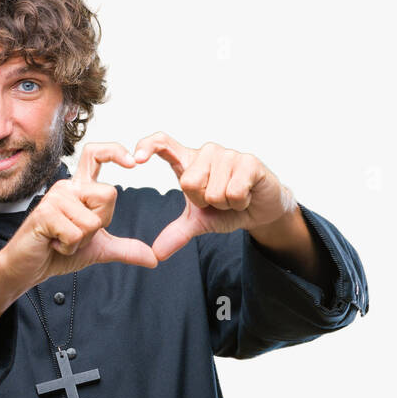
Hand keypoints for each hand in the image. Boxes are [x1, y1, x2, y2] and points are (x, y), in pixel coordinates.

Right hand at [0, 142, 157, 288]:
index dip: (115, 152)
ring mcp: (55, 198)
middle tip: (76, 233)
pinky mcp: (45, 214)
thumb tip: (153, 258)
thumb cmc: (56, 252)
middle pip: (109, 195)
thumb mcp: (98, 249)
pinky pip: (76, 234)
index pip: (96, 155)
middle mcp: (68, 187)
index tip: (133, 162)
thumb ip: (125, 249)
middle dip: (100, 224)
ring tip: (61, 240)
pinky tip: (53, 244)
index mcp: (80, 188)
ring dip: (81, 241)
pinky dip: (69, 248)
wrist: (27, 268)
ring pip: (93, 221)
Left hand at [132, 133, 293, 261]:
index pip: (163, 143)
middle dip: (204, 202)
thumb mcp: (199, 221)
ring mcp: (228, 154)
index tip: (135, 159)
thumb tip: (155, 254)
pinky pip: (234, 191)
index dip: (148, 146)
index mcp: (189, 162)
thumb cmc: (228, 208)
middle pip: (189, 183)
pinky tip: (246, 195)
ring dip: (224, 204)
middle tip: (218, 200)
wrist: (261, 209)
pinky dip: (239, 202)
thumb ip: (177, 233)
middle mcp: (206, 152)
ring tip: (233, 197)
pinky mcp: (249, 161)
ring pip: (214, 191)